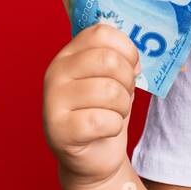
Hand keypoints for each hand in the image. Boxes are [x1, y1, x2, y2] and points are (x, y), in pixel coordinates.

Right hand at [43, 21, 141, 186]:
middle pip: (108, 60)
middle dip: (128, 81)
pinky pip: (103, 120)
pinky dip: (114, 127)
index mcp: (69, 54)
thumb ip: (122, 60)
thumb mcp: (115, 79)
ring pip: (110, 91)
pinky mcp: (59, 130)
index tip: (130, 67)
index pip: (101, 33)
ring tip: (113, 114)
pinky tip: (104, 130)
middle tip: (122, 96)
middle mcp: (55, 72)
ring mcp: (53, 101)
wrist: (92, 156)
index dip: (127, 49)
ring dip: (122, 107)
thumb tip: (137, 58)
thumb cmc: (105, 111)